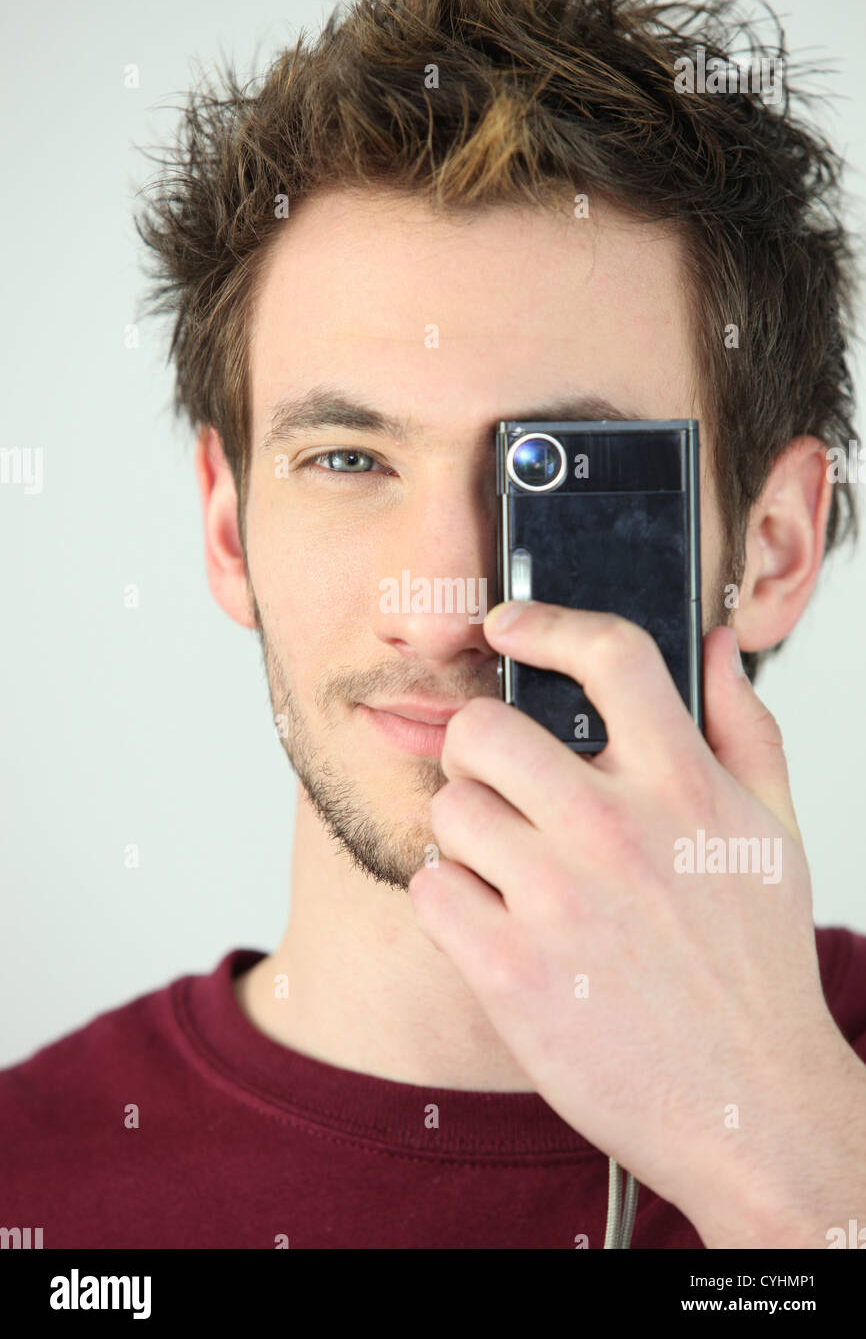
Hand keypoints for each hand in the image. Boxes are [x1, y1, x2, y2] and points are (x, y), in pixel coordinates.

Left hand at [408, 603, 849, 1228]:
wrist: (749, 1104)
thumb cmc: (756, 969)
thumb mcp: (775, 834)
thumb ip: (745, 729)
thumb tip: (710, 649)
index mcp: (686, 786)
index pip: (609, 653)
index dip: (545, 622)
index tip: (510, 625)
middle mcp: (618, 831)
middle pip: (485, 727)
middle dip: (481, 752)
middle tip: (500, 786)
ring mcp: (559, 902)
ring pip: (448, 807)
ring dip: (467, 833)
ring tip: (510, 869)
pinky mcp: (510, 971)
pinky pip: (431, 887)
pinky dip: (452, 901)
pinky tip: (496, 923)